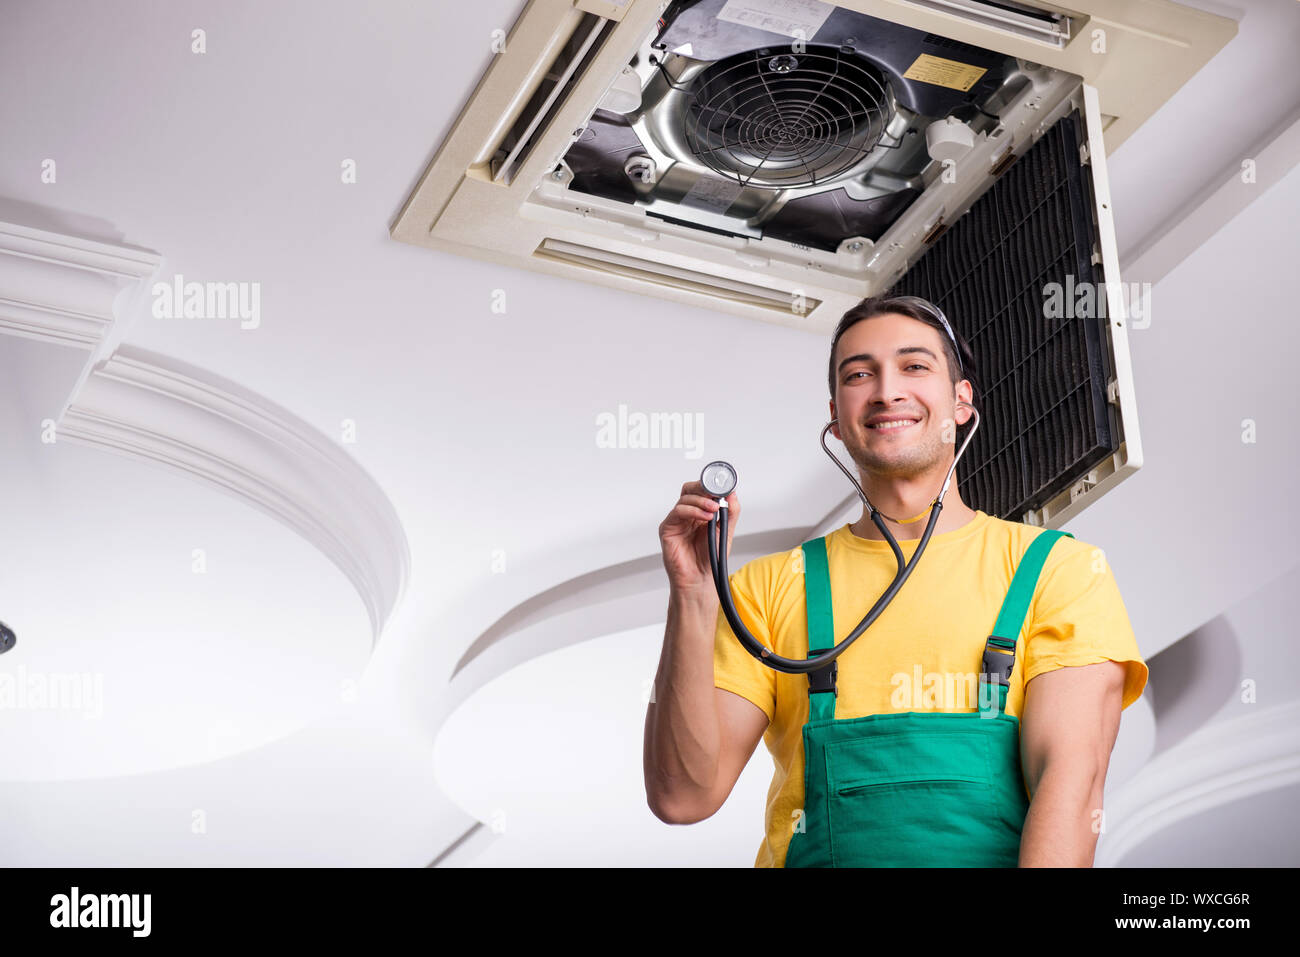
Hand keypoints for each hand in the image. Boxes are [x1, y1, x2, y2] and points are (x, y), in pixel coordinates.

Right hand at [659, 480, 739, 594]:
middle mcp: (688, 514)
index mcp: (701, 512)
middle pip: (690, 490)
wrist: (701, 578)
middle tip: (716, 494)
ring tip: (713, 510)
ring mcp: (677, 520)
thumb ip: (730, 511)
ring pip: (684, 499)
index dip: (711, 485)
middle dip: (703, 488)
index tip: (723, 486)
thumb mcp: (726, 531)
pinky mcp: (668, 528)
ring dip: (701, 501)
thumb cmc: (710, 558)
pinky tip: (705, 517)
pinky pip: (677, 512)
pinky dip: (692, 511)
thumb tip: (732, 493)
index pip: (702, 490)